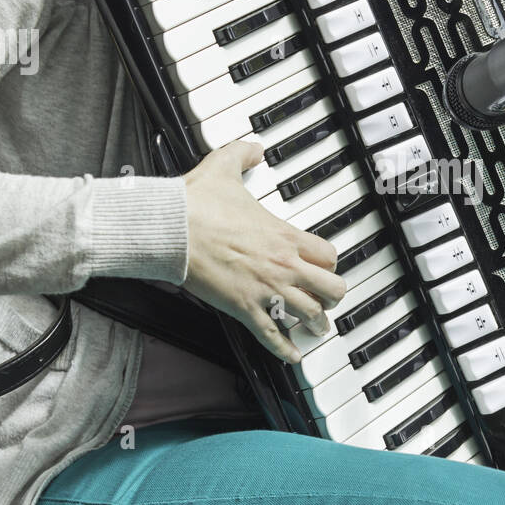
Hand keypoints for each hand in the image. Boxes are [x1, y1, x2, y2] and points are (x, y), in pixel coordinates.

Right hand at [181, 141, 345, 363]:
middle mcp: (284, 265)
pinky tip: (293, 356)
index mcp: (285, 235)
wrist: (172, 229)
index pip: (329, 255)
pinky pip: (274, 336)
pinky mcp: (245, 309)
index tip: (325, 266)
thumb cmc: (196, 204)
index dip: (330, 263)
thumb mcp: (224, 166)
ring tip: (316, 328)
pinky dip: (286, 350)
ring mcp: (267, 290)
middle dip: (332, 296)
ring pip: (310, 315)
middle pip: (332, 289)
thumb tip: (253, 149)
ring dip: (315, 323)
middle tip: (328, 299)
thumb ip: (243, 155)